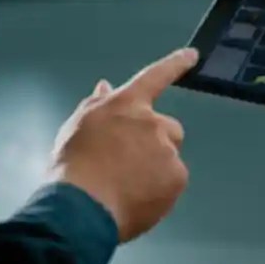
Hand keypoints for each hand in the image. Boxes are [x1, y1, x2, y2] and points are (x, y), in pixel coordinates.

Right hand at [49, 48, 198, 242]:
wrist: (81, 208)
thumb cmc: (71, 166)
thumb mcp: (76, 127)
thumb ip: (96, 105)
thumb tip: (105, 86)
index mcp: (126, 105)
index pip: (154, 77)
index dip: (174, 64)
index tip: (192, 55)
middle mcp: (152, 123)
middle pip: (168, 128)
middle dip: (157, 141)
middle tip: (131, 163)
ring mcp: (168, 150)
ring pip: (169, 157)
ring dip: (156, 167)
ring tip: (127, 187)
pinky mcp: (177, 177)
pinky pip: (172, 182)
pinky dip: (160, 190)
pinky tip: (137, 200)